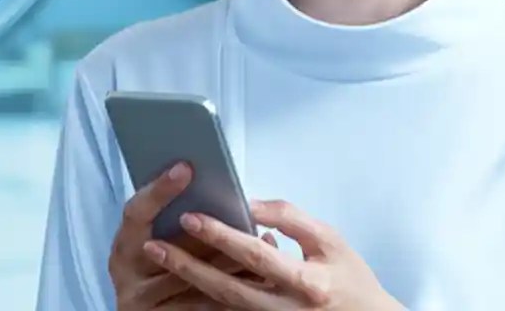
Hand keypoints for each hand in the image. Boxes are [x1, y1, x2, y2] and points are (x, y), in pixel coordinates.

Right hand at [108, 161, 278, 308]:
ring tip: (260, 242)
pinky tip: (257, 278)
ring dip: (228, 263)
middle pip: (168, 248)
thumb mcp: (154, 238)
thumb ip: (171, 219)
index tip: (185, 168)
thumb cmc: (155, 268)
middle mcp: (125, 273)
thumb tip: (207, 185)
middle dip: (209, 233)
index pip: (136, 212)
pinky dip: (230, 294)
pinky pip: (202, 307)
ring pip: (189, 281)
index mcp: (124, 244)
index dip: (159, 190)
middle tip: (242, 213)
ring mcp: (141, 300)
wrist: (149, 306)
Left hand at [142, 198, 403, 309]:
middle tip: (154, 244)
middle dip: (187, 265)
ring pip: (221, 305)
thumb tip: (251, 203)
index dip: (221, 236)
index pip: (255, 256)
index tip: (190, 217)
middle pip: (226, 288)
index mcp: (306, 281)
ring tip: (159, 258)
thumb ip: (290, 219)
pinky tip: (179, 281)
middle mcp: (285, 309)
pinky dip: (203, 298)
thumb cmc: (350, 278)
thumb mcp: (329, 239)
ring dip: (187, 282)